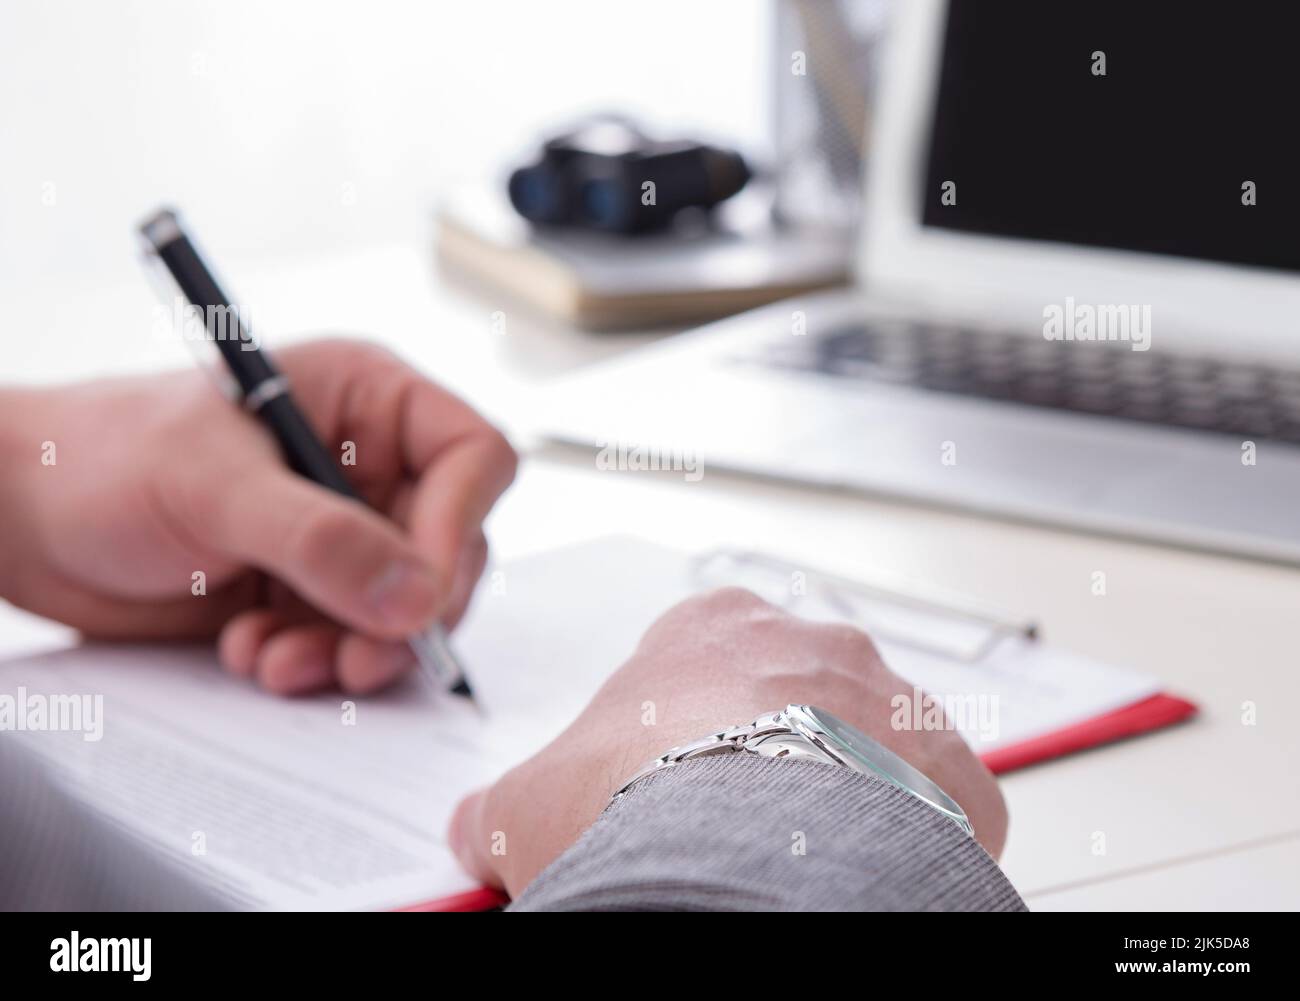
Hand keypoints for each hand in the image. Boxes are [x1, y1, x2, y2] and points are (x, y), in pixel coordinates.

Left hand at [1, 339, 515, 694]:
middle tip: (359, 656)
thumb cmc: (102, 457)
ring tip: (279, 661)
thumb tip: (417, 596)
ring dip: (352, 649)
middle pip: (451, 547)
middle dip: (404, 612)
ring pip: (408, 607)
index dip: (460, 526)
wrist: (26, 520)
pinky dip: (315, 661)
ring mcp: (342, 531)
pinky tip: (253, 653)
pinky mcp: (313, 589)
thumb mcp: (212, 486)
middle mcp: (368, 465)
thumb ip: (319, 539)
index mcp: (366, 400)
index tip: (421, 594)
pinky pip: (356, 640)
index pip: (472, 456)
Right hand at [449, 588, 1008, 897]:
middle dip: (767, 757)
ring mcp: (889, 698)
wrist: (739, 849)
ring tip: (797, 860)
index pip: (701, 662)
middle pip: (792, 699)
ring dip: (842, 793)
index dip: (679, 731)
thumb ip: (504, 802)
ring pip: (870, 744)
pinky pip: (937, 800)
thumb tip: (478, 828)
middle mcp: (810, 644)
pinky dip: (907, 840)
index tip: (666, 782)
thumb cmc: (639, 798)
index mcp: (714, 627)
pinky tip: (857, 876)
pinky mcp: (949, 766)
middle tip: (732, 828)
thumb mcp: (529, 799)